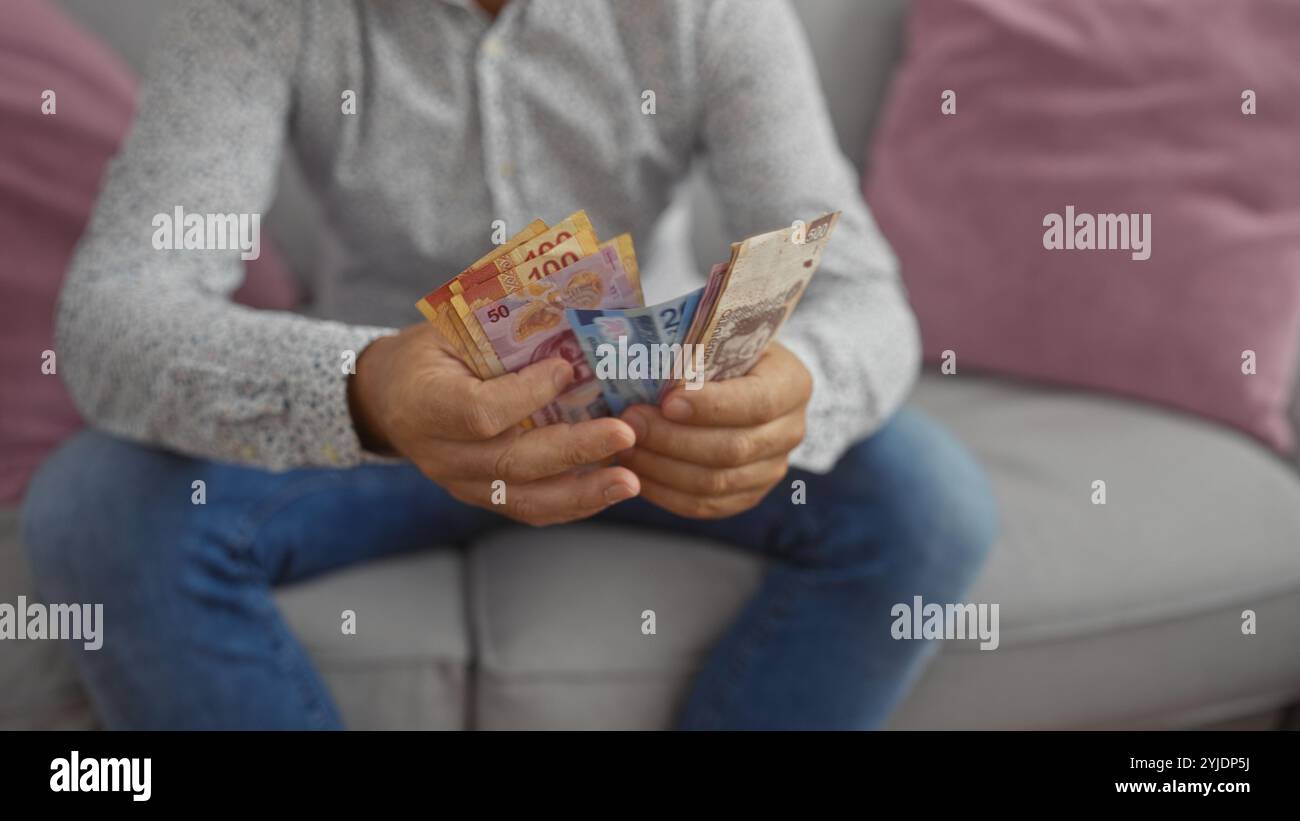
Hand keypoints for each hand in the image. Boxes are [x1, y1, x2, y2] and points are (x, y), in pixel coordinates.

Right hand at [349, 322, 639, 525]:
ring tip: (629, 479)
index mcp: (425, 402)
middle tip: (625, 433)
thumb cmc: (431, 351)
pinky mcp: (481, 496)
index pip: (478, 413)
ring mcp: (459, 482)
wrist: (388, 395)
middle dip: (575, 449)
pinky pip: (529, 508)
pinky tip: (610, 488)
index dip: (525, 395)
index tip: (565, 370)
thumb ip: (503, 331)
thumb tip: (578, 314)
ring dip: (583, 491)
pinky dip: (573, 502)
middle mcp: (439, 453)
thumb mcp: (452, 328)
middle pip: (512, 462)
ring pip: (525, 498)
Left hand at [617, 341, 809, 518]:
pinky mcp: (747, 495)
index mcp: (792, 384)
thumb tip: (648, 368)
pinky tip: (635, 473)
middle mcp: (791, 431)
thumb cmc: (723, 350)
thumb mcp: (720, 339)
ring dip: (662, 467)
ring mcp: (772, 469)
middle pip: (733, 449)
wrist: (740, 378)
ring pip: (716, 484)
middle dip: (674, 439)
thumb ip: (696, 353)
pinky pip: (704, 506)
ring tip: (625, 448)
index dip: (711, 407)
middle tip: (630, 424)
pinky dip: (665, 492)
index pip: (757, 403)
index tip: (667, 402)